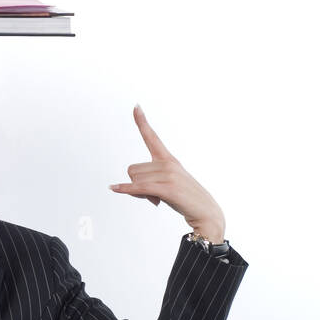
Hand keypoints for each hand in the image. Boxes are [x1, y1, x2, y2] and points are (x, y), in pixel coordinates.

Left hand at [108, 106, 225, 239]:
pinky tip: (114, 188)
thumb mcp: (168, 186)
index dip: (142, 122)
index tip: (136, 106)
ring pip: (135, 180)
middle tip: (154, 195)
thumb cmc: (185, 199)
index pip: (152, 137)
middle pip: (133, 169)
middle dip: (136, 185)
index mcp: (169, 159)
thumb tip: (131, 189)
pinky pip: (139, 187)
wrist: (206, 213)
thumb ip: (150, 182)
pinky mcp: (167, 188)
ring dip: (140, 194)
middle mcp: (168, 163)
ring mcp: (169, 175)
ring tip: (159, 199)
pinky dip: (125, 189)